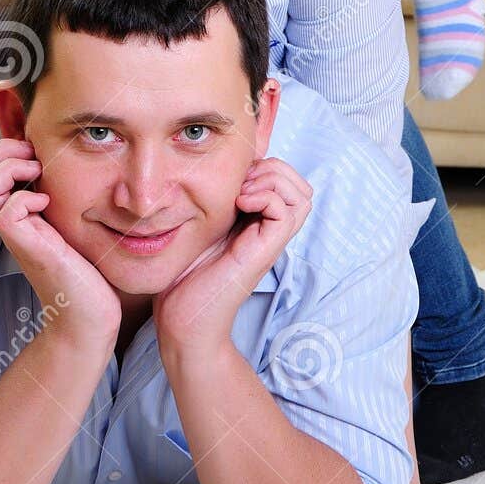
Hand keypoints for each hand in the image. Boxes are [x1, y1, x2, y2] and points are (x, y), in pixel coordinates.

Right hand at [0, 138, 120, 345]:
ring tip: (36, 173)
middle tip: (32, 156)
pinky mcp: (29, 248)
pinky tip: (48, 204)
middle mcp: (10, 224)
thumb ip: (61, 198)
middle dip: (0, 153)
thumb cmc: (85, 271)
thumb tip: (69, 171)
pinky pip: (7, 213)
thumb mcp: (71, 223)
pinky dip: (26, 199)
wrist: (88, 316)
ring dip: (8, 171)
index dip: (3, 151)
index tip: (35, 151)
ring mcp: (17, 237)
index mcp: (18, 215)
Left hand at [153, 156, 312, 354]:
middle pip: (300, 185)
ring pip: (300, 194)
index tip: (233, 177)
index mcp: (258, 222)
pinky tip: (239, 205)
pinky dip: (264, 197)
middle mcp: (269, 230)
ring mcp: (270, 241)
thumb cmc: (185, 274)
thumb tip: (215, 168)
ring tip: (240, 194)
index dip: (264, 166)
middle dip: (272, 169)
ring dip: (271, 181)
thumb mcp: (201, 225)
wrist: (184, 317)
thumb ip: (216, 201)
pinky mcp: (265, 251)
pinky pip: (285, 210)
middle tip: (239, 184)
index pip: (286, 180)